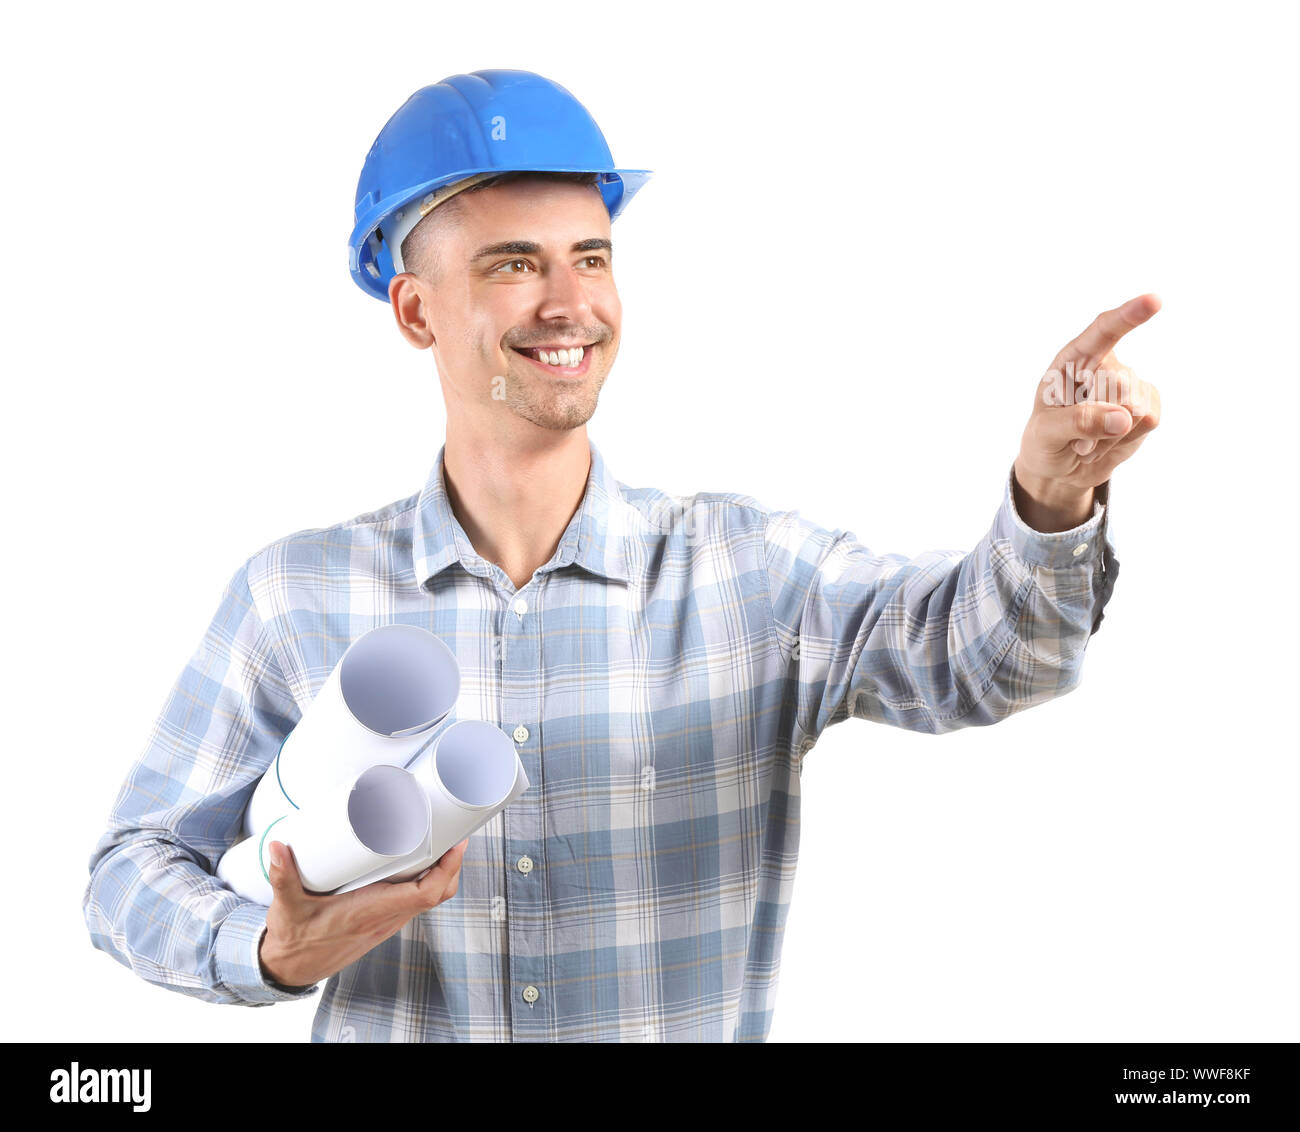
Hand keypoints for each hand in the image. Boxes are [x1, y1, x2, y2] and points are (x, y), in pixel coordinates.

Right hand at [258, 837, 468, 987]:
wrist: (291, 967)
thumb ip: (282, 876)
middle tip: (453, 832)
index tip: (455, 845)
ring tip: (440, 840)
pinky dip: (423, 881)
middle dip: (451, 865)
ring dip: (440, 872)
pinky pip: (413, 901)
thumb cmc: (294, 938)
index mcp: (370, 912)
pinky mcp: (380, 920)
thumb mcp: (286, 906)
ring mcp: (385, 921)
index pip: (423, 894)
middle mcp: (384, 918)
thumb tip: (277, 846)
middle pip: (436, 894)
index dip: (446, 870)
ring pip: (427, 898)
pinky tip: (418, 861)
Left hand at [1014, 294, 1163, 527]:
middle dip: (1096, 417)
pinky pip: (1149, 420)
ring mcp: (1131, 384)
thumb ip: (1077, 422)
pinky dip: (1124, 440)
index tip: (1153, 301)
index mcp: (1074, 359)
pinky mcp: (1149, 406)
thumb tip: (1123, 417)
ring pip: (1135, 406)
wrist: (1062, 468)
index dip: (1127, 315)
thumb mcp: (1046, 434)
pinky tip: (1107, 441)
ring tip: (1088, 438)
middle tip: (1075, 433)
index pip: (1102, 331)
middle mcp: (1105, 364)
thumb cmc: (1045, 442)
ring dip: (1108, 434)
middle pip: (1118, 383)